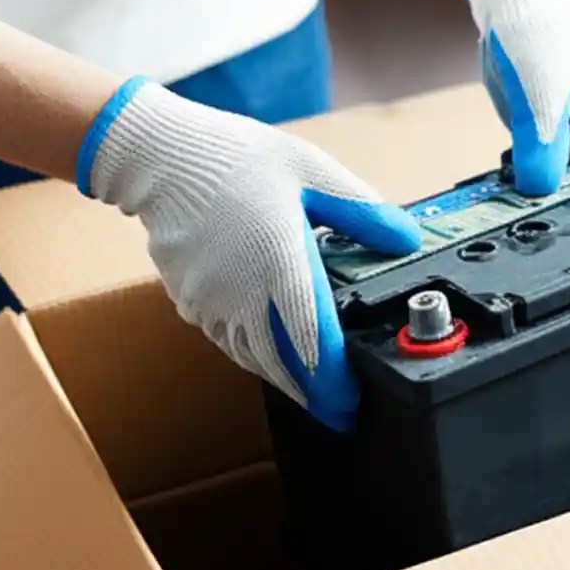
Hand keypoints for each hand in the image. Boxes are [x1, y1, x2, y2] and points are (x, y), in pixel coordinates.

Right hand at [77, 77, 421, 430]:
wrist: (161, 155)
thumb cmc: (239, 160)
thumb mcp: (315, 173)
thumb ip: (364, 212)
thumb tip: (408, 239)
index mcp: (281, 263)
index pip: (314, 342)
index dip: (335, 381)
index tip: (352, 401)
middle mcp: (243, 292)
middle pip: (283, 366)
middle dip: (315, 396)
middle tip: (340, 413)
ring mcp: (212, 302)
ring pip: (254, 360)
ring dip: (285, 380)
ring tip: (313, 393)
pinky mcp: (191, 301)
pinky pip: (228, 342)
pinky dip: (255, 357)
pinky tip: (273, 356)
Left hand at [464, 0, 569, 195]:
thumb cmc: (542, 30)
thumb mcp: (543, 99)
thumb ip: (542, 152)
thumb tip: (538, 193)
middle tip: (548, 227)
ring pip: (567, 186)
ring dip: (547, 197)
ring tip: (524, 207)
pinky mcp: (545, 135)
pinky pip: (539, 169)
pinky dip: (525, 179)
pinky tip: (507, 185)